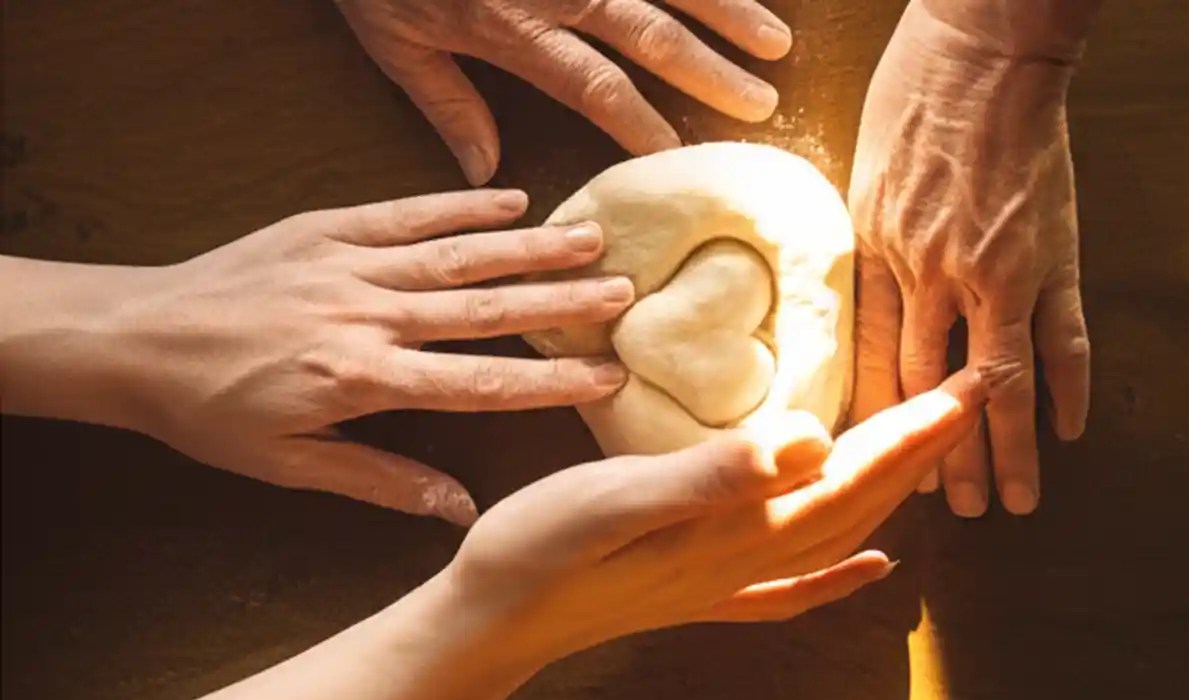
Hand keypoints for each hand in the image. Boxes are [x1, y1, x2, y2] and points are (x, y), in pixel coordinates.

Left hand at [0, 190, 634, 523]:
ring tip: (591, 237)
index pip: (479, 382)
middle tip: (624, 292)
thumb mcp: (290, 464)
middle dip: (560, 300)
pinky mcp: (327, 226)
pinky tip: (511, 200)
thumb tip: (459, 509)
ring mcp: (349, 264)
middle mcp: (368, 315)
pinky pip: (406, 212)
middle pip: (484, 308)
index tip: (605, 375)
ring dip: (528, 246)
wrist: (138, 338)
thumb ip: (381, 480)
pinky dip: (461, 205)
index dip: (549, 380)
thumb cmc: (212, 412)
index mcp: (363, 379)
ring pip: (456, 255)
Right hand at [161, 367, 992, 699]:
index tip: (968, 383)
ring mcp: (726, 582)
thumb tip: (813, 438)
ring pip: (839, 535)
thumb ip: (715, 473)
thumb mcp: (618, 497)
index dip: (915, 432)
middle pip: (862, 503)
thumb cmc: (541, 550)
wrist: (493, 620)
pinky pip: (798, 585)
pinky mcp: (700, 591)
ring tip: (934, 455)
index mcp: (737, 530)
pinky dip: (846, 572)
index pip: (852, 475)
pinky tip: (875, 565)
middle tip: (973, 396)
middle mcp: (748, 561)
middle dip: (923, 451)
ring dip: (894, 493)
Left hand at [335, 0, 791, 184]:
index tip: (681, 158)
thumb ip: (447, 106)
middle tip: (762, 105)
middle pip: (651, 32)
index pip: (598, 87)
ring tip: (776, 41)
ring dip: (727, 8)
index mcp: (515, 30)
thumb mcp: (393, 42)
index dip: (644, 126)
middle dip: (711, 71)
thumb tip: (487, 174)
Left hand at [847, 0, 1093, 516]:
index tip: (873, 467)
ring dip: (1006, 448)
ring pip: (999, 381)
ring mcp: (998, 271)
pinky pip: (1065, 335)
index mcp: (879, 259)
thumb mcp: (859, 178)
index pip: (872, 365)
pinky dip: (1068, 386)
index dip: (876, 425)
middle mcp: (933, 277)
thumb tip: (855, 299)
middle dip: (937, 456)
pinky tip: (1069, 431)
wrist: (982, 49)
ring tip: (1009, 502)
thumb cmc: (910, 100)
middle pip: (930, 388)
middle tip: (946, 509)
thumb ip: (861, 247)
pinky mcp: (1053, 254)